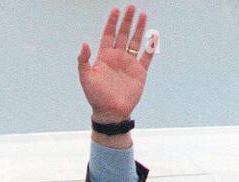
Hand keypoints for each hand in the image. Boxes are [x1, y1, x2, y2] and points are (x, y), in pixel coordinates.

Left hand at [78, 6, 155, 123]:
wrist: (111, 113)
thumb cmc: (96, 98)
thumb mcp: (86, 79)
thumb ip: (83, 61)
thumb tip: (85, 43)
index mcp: (104, 57)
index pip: (108, 35)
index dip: (111, 23)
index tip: (116, 10)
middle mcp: (117, 58)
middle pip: (123, 34)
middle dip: (127, 21)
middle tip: (131, 7)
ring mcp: (129, 64)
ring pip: (135, 41)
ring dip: (139, 29)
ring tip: (142, 15)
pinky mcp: (139, 72)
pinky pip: (147, 56)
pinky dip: (151, 46)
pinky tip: (154, 35)